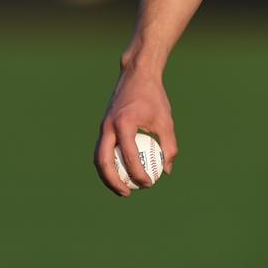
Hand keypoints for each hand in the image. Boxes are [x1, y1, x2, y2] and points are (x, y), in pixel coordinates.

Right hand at [95, 60, 178, 197]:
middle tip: (128, 193)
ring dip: (107, 176)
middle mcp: (108, 126)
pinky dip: (108, 164)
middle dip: (114, 182)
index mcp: (124, 123)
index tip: (148, 184)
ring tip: (122, 188)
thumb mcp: (166, 121)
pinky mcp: (103, 126)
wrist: (136, 74)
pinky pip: (102, 150)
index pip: (130, 156)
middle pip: (104, 162)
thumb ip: (168, 146)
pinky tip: (121, 172)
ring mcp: (103, 126)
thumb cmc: (154, 97)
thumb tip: (166, 171)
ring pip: (99, 157)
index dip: (139, 174)